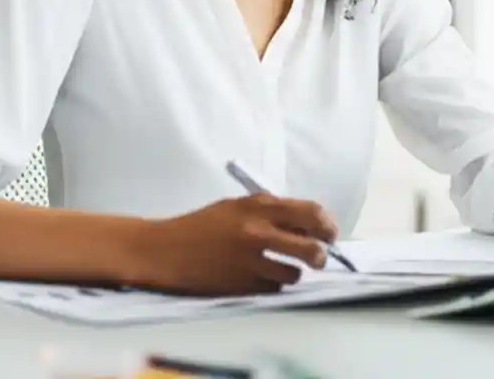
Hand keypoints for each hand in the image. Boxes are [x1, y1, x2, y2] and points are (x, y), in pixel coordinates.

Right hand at [130, 194, 337, 295]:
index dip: (326, 225)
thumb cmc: (201, 226)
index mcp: (257, 205)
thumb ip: (269, 212)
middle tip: (319, 257)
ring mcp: (250, 260)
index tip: (329, 233)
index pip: (311, 212)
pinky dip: (270, 284)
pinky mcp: (242, 284)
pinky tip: (255, 276)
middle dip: (321, 255)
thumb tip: (308, 225)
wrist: (164, 250)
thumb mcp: (235, 207)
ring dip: (292, 272)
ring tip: (279, 267)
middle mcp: (257, 230)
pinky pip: (273, 288)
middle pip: (312, 247)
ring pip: (294, 273)